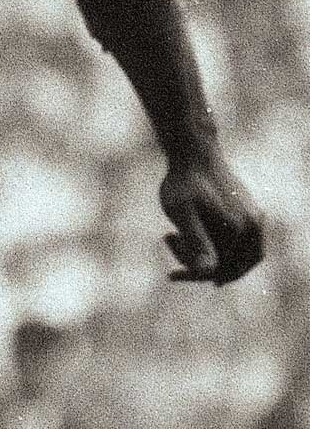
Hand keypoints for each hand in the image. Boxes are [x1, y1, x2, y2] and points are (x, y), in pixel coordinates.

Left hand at [159, 149, 263, 285]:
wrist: (194, 152)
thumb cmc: (183, 182)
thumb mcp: (181, 212)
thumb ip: (196, 241)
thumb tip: (208, 271)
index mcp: (241, 229)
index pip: (219, 269)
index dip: (194, 276)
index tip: (171, 274)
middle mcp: (254, 227)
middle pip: (230, 266)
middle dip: (199, 264)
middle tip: (171, 241)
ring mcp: (256, 220)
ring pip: (235, 257)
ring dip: (208, 255)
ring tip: (179, 237)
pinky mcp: (251, 214)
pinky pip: (240, 245)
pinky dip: (218, 247)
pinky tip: (189, 235)